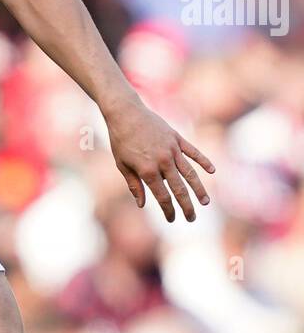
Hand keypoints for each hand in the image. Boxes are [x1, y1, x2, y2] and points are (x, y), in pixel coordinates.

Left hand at [105, 99, 214, 222]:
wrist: (125, 112)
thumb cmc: (120, 140)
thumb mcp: (122, 164)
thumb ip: (134, 185)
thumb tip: (142, 204)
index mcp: (147, 170)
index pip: (162, 197)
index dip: (168, 210)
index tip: (172, 219)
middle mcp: (163, 162)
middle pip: (179, 189)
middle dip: (186, 206)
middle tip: (192, 218)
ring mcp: (172, 149)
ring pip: (190, 173)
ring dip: (199, 189)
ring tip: (205, 202)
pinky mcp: (177, 138)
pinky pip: (193, 152)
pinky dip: (203, 161)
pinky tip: (212, 171)